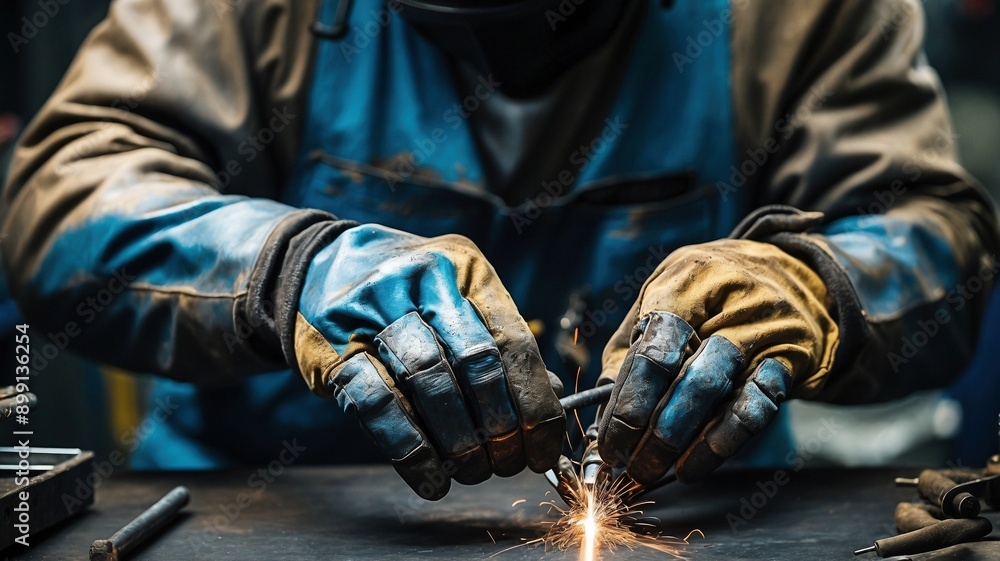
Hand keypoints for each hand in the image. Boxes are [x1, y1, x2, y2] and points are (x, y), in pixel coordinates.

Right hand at [293, 225, 564, 498]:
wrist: (318, 269)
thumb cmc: (407, 294)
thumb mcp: (458, 297)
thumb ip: (498, 342)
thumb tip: (551, 404)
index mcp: (465, 270)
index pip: (513, 343)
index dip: (535, 404)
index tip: (543, 448)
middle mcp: (422, 283)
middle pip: (475, 364)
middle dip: (499, 427)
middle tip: (507, 464)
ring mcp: (373, 313)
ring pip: (428, 383)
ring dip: (458, 442)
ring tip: (471, 472)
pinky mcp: (335, 350)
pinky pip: (377, 406)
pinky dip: (410, 451)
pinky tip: (431, 479)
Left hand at [597, 239, 838, 483]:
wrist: (791, 269)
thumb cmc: (710, 290)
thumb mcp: (665, 297)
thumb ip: (632, 346)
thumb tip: (601, 409)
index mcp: (683, 285)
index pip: (650, 352)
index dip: (626, 404)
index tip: (607, 441)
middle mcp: (725, 305)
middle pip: (682, 376)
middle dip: (648, 430)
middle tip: (627, 464)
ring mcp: (763, 330)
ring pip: (717, 392)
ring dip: (682, 441)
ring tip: (655, 469)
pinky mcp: (791, 356)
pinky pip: (756, 406)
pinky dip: (722, 441)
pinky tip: (696, 463)